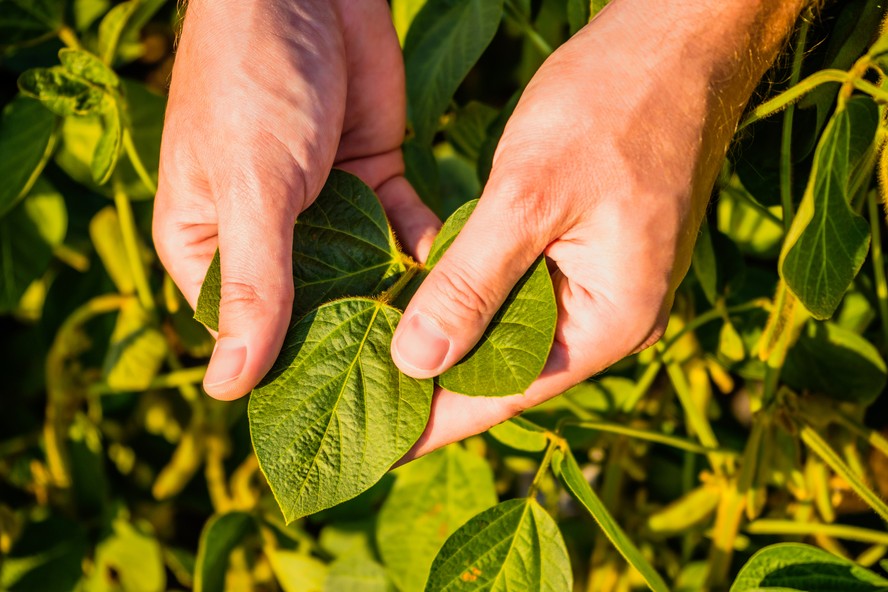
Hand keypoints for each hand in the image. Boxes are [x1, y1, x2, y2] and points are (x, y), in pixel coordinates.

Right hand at [153, 0, 438, 399]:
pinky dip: (427, 253)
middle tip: (413, 395)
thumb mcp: (250, 189)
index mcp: (208, 246)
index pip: (248, 334)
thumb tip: (225, 391)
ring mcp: (325, 210)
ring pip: (365, 277)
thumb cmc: (250, 82)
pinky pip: (403, 231)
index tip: (347, 416)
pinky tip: (463, 281)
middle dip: (358, 344)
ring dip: (402, 305)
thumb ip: (251, 287)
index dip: (291, 374)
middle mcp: (266, 238)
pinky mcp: (373, 178)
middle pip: (313, 312)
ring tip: (447, 353)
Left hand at [391, 0, 805, 456]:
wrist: (676, 42)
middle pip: (506, 370)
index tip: (373, 449)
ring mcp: (599, 284)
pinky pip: (519, 291)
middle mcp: (609, 317)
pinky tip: (419, 298)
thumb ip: (472, 282)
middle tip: (352, 402)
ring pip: (508, 330)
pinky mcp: (586, 251)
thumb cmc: (615, 105)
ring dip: (447, 338)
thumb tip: (414, 363)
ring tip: (370, 361)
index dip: (435, 422)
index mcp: (610, 321)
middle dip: (433, 384)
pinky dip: (469, 294)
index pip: (504, 394)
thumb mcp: (531, 195)